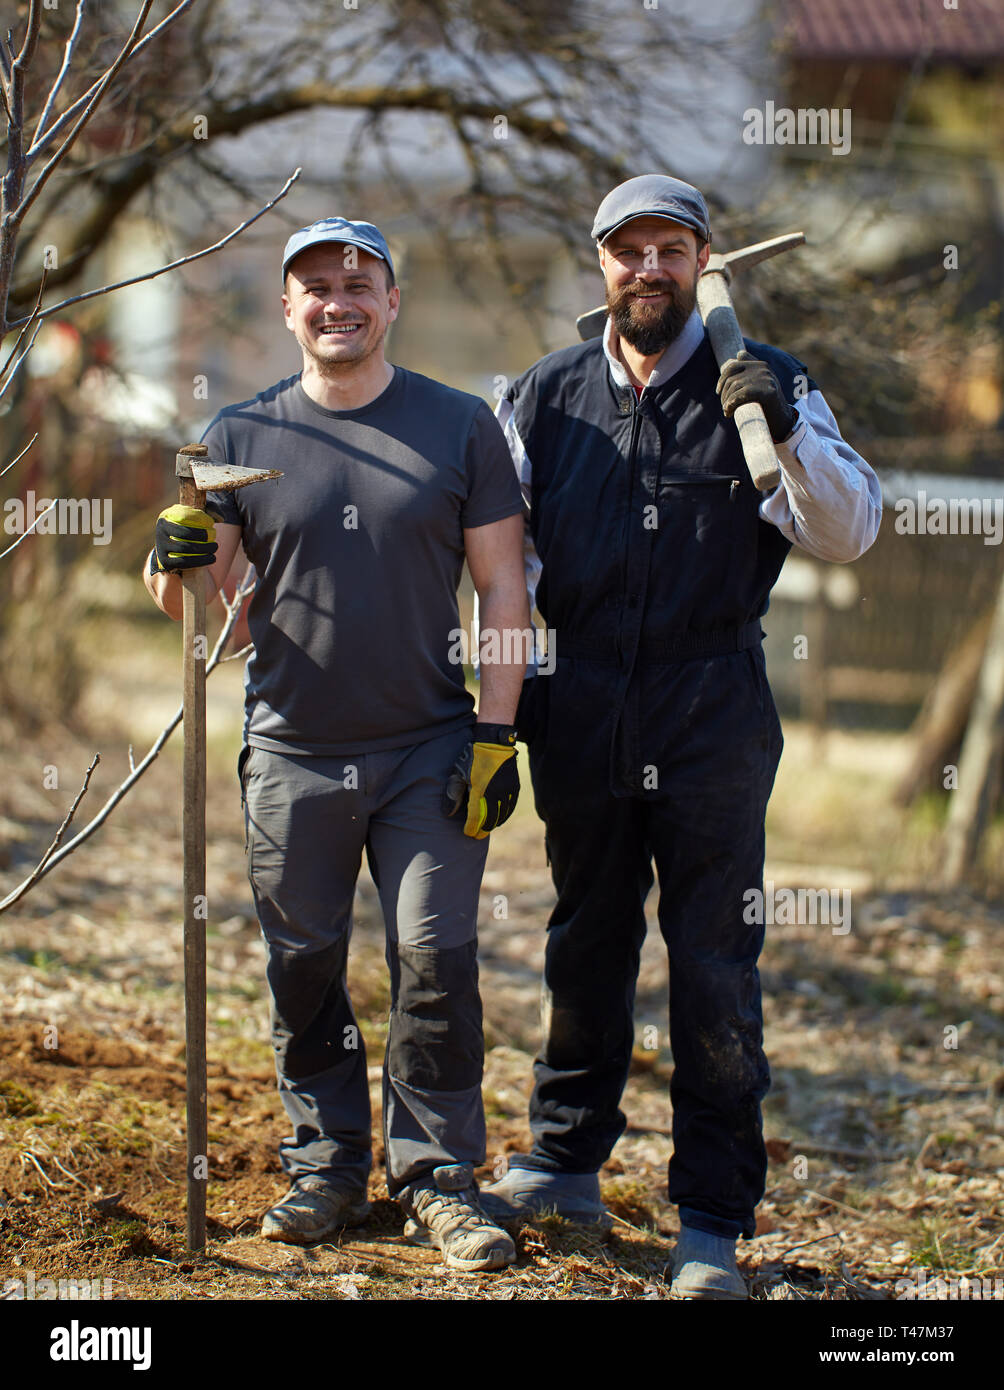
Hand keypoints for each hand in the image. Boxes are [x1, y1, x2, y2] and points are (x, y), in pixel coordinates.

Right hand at [150, 504, 217, 573]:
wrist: (171, 548)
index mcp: (166, 517)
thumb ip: (209, 512)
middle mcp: (160, 531)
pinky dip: (198, 562)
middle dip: (203, 539)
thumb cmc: (188, 528)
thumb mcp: (194, 517)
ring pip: (183, 549)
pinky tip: (209, 559)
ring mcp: (161, 547)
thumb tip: (221, 518)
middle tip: (215, 544)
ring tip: (214, 552)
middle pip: (184, 535)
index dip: (199, 521)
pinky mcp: (164, 561)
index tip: (212, 527)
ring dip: (202, 551)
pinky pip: (182, 562)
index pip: (183, 517)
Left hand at [443, 723, 519, 838]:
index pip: (476, 817)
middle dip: (483, 829)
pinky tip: (499, 817)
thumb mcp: (458, 772)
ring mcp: (507, 790)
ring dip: (494, 823)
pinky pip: (511, 806)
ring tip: (487, 828)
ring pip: (503, 814)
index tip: (468, 833)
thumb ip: (453, 792)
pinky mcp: (515, 786)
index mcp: (480, 790)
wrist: (494, 742)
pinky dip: (505, 815)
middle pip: (491, 819)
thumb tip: (448, 813)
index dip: (472, 828)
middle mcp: (496, 792)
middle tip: (477, 836)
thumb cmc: (473, 756)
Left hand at [716, 349, 797, 441]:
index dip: (722, 379)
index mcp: (761, 365)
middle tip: (725, 407)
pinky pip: (740, 395)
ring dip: (726, 401)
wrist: (783, 419)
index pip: (733, 366)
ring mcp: (766, 379)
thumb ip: (751, 367)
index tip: (718, 391)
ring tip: (727, 411)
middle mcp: (763, 369)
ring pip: (734, 387)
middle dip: (724, 394)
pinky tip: (729, 412)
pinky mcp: (767, 391)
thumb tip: (738, 354)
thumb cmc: (768, 402)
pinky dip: (730, 404)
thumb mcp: (761, 381)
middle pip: (732, 379)